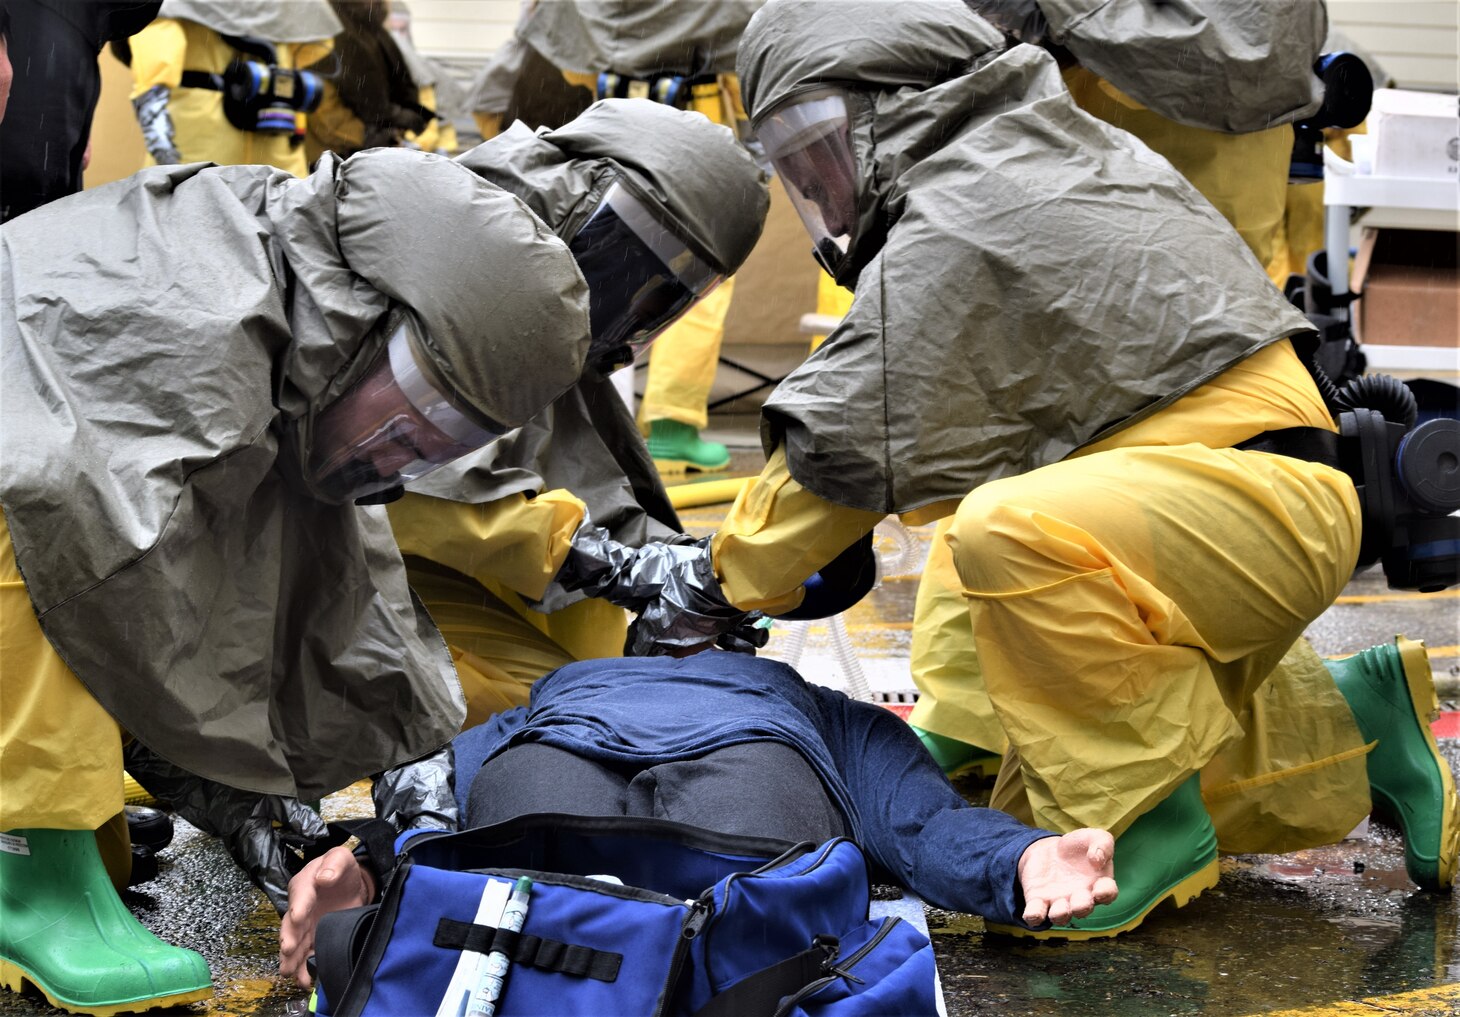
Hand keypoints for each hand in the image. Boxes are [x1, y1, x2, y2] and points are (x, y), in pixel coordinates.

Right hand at [278, 845, 376, 988]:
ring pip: (294, 943)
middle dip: (289, 937)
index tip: (298, 918)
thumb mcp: (340, 857)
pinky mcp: (313, 937)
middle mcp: (299, 907)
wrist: (348, 883)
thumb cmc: (339, 867)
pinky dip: (304, 967)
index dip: (299, 907)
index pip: (300, 895)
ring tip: (291, 974)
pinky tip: (304, 980)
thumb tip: (324, 877)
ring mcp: (305, 925)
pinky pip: (306, 954)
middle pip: (291, 924)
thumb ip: (334, 863)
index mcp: (304, 884)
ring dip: (292, 959)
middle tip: (288, 949)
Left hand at [1016, 829, 1117, 926]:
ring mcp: (1059, 902)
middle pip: (1083, 908)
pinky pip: (1036, 914)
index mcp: (1098, 884)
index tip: (1099, 891)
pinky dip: (1034, 917)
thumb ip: (1102, 844)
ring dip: (1060, 915)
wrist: (1049, 850)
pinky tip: (1033, 915)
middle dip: (1082, 908)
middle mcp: (1081, 899)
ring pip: (1061, 916)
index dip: (1106, 894)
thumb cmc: (1077, 847)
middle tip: (1079, 903)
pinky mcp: (1038, 901)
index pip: (1108, 893)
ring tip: (1058, 911)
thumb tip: (1096, 860)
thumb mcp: (1094, 837)